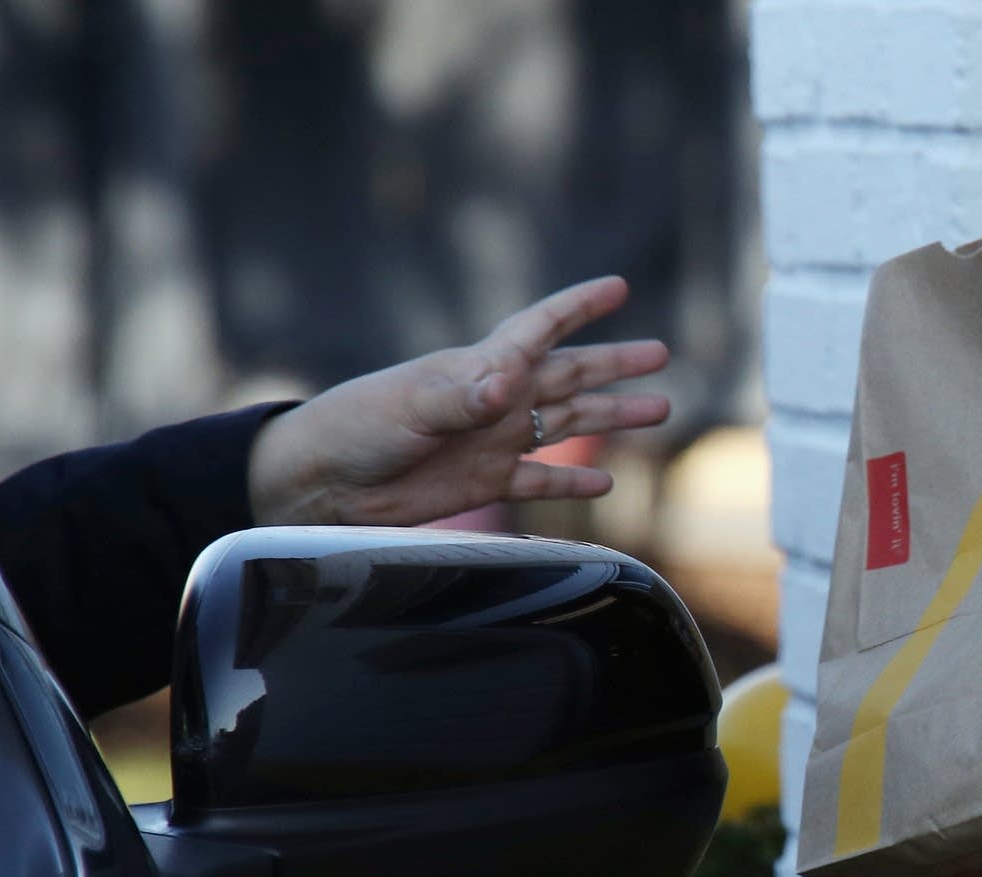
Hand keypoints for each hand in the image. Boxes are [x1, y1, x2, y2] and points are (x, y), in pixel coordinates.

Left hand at [247, 276, 671, 526]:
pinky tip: (605, 483)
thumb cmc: (357, 428)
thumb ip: (462, 398)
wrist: (321, 483)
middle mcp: (496, 398)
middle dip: (615, 365)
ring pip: (568, 423)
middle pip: (570, 374)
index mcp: (482, 366)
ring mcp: (494, 440)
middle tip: (661, 353)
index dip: (580, 307)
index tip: (618, 287)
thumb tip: (507, 388)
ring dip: (610, 417)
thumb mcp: (410, 407)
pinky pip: (542, 479)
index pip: (542, 328)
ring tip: (657, 410)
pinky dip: (572, 480)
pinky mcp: (484, 482)